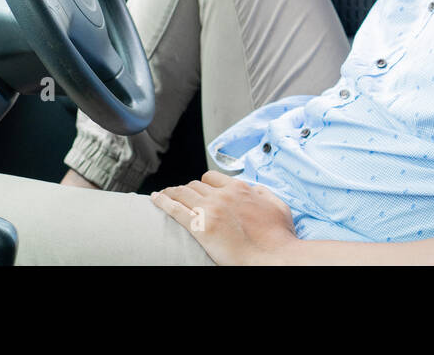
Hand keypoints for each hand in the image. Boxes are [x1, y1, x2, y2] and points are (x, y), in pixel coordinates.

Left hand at [150, 170, 299, 264]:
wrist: (274, 257)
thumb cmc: (279, 236)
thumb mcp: (277, 206)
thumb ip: (263, 193)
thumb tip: (254, 189)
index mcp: (239, 189)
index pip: (212, 177)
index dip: (204, 183)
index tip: (200, 189)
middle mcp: (222, 195)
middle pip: (195, 185)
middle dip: (187, 189)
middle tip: (180, 195)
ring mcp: (210, 210)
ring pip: (183, 193)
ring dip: (172, 192)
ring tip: (164, 195)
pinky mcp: (200, 227)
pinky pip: (175, 209)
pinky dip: (162, 202)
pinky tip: (155, 199)